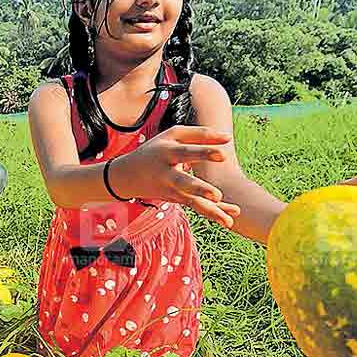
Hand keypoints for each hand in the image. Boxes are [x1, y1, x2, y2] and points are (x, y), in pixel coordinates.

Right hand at [109, 125, 242, 227]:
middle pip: (185, 183)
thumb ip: (200, 134)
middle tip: (217, 195)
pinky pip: (196, 207)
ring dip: (210, 212)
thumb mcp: (172, 135)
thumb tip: (227, 138)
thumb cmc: (155, 150)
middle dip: (200, 189)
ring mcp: (172, 191)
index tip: (223, 155)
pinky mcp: (176, 200)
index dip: (204, 153)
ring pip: (192, 203)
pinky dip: (213, 214)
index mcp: (167, 153)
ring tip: (228, 222)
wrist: (126, 176)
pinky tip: (229, 221)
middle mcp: (168, 174)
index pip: (187, 153)